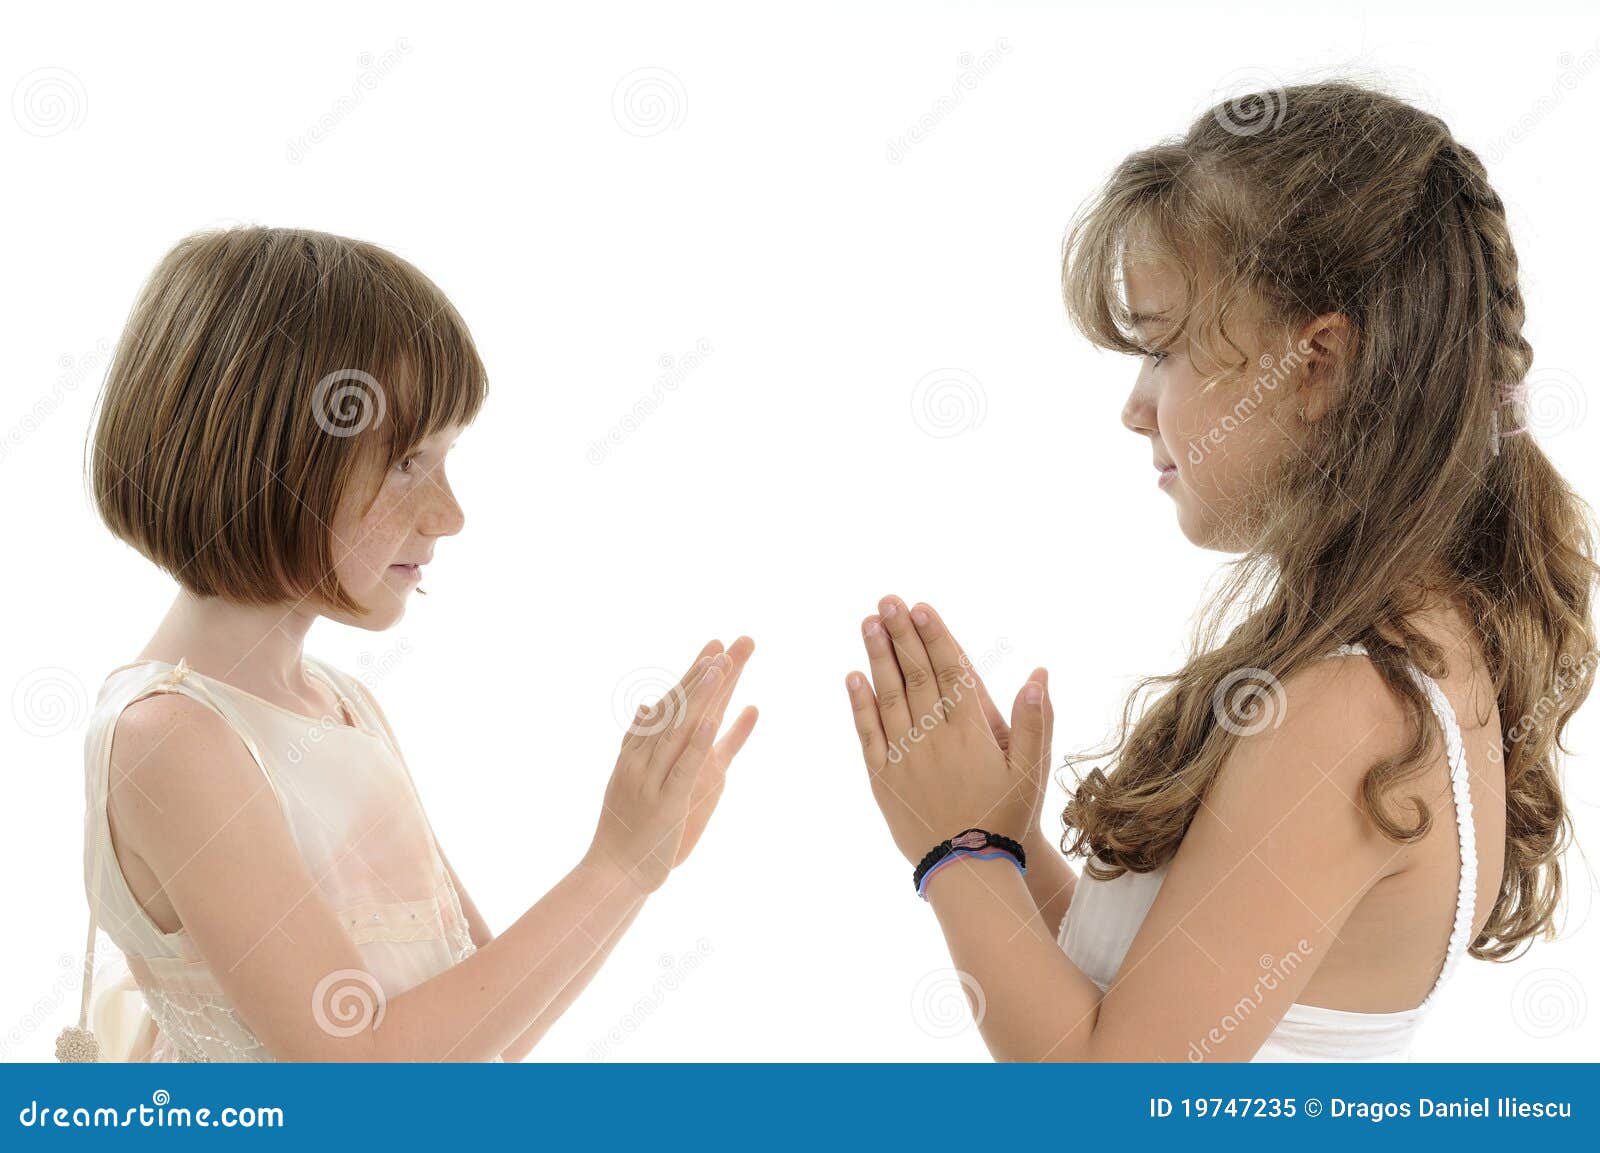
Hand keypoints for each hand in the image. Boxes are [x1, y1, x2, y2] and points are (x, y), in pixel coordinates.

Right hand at [586, 638, 755, 895]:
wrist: (610, 876)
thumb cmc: (625, 832)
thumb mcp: (631, 779)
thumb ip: (639, 743)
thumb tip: (643, 705)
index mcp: (635, 755)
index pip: (666, 707)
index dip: (690, 677)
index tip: (712, 650)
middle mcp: (640, 761)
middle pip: (673, 710)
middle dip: (701, 676)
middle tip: (725, 646)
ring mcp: (651, 781)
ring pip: (677, 731)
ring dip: (699, 697)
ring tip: (721, 667)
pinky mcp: (665, 805)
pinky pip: (682, 769)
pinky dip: (694, 743)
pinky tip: (709, 720)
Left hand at [845, 596, 1049, 864]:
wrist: (967, 869)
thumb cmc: (1005, 819)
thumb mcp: (1031, 772)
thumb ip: (1036, 721)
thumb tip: (1038, 674)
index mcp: (969, 732)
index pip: (949, 671)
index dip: (934, 637)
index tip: (920, 607)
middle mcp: (933, 737)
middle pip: (915, 675)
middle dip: (901, 634)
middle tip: (887, 599)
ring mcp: (904, 756)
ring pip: (888, 696)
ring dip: (877, 657)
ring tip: (869, 623)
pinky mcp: (883, 778)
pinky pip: (868, 734)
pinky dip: (859, 704)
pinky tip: (853, 677)